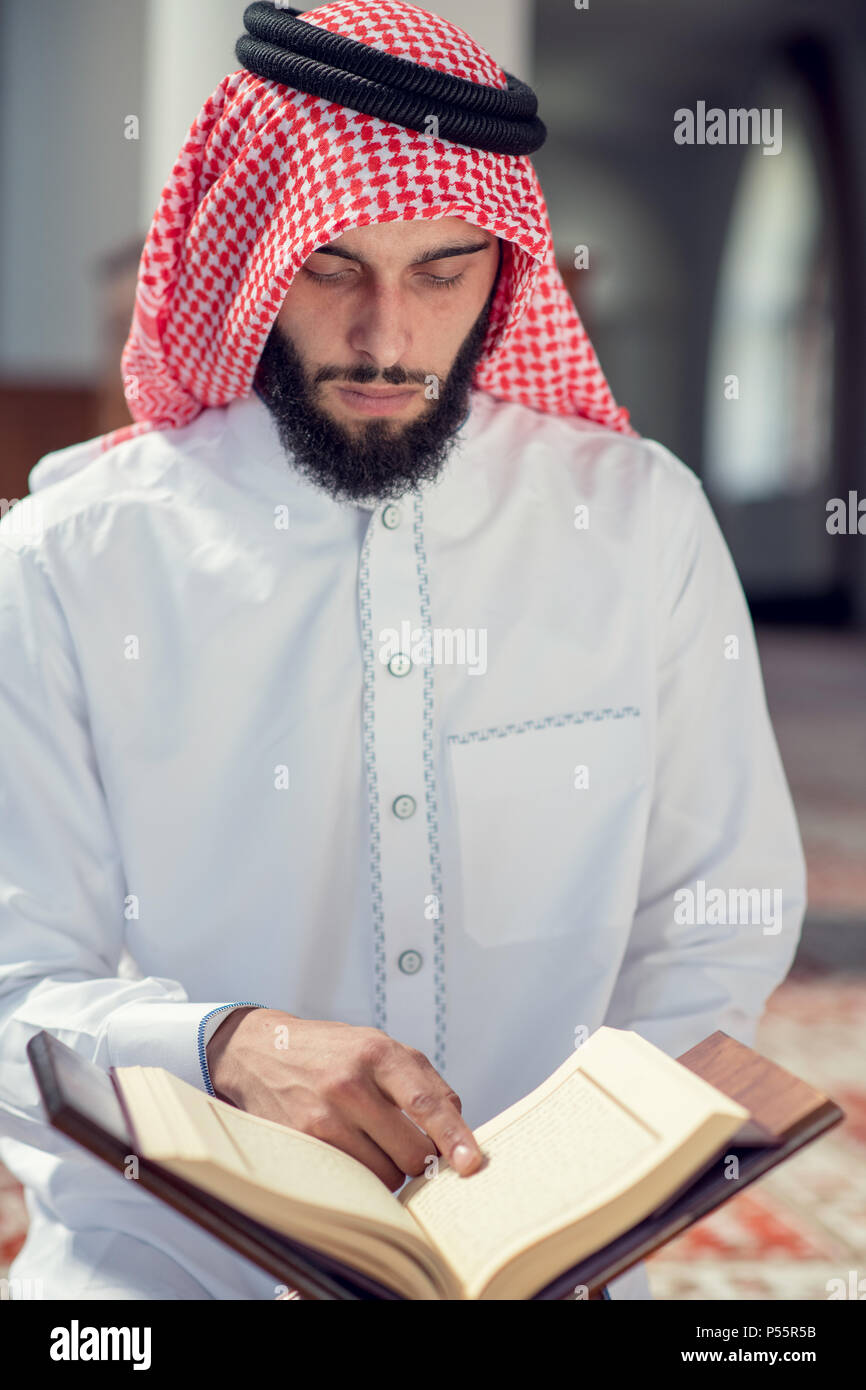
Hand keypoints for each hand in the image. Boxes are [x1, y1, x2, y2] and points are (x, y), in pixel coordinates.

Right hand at [207, 1008, 483, 1189]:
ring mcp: (321, 1116)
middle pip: (411, 1151)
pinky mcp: (301, 1143)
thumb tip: (459, 1131)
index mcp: (377, 1052)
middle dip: (419, 1159)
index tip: (472, 1164)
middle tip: (408, 1146)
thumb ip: (424, 1083)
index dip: (453, 1137)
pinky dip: (362, 1178)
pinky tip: (349, 1153)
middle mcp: (349, 1083)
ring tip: (370, 1143)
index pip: (425, 1103)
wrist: (260, 1052)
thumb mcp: (380, 1047)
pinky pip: (353, 1182)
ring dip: (389, 1171)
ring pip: (384, 1175)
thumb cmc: (333, 1054)